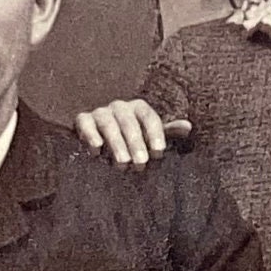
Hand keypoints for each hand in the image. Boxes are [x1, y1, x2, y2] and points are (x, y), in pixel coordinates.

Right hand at [73, 99, 188, 167]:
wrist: (102, 143)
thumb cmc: (132, 142)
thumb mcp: (151, 138)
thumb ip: (168, 132)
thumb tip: (188, 126)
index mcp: (139, 109)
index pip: (149, 117)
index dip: (155, 134)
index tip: (159, 152)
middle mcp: (120, 107)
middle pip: (129, 121)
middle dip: (136, 143)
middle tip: (141, 163)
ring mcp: (101, 112)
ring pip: (108, 123)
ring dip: (116, 143)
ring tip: (122, 162)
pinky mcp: (83, 119)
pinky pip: (85, 122)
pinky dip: (89, 134)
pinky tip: (96, 149)